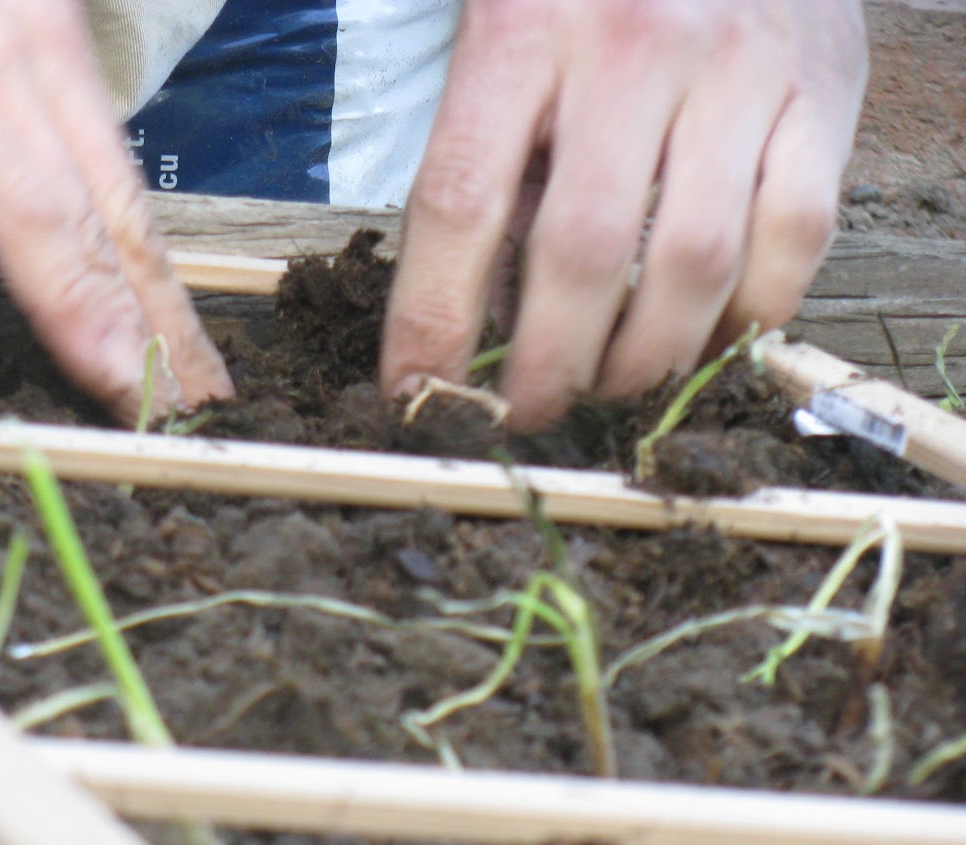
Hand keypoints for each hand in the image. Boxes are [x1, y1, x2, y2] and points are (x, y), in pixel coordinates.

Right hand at [0, 0, 232, 422]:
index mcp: (22, 15)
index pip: (103, 168)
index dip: (142, 261)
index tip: (173, 333)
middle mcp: (30, 28)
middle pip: (119, 200)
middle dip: (168, 308)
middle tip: (207, 391)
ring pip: (94, 218)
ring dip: (144, 325)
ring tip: (177, 403)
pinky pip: (28, 218)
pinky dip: (74, 303)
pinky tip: (109, 368)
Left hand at [381, 0, 867, 429]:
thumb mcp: (507, 34)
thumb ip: (490, 156)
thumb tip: (479, 313)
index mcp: (524, 30)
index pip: (460, 201)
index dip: (432, 318)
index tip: (416, 392)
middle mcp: (635, 47)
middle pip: (583, 254)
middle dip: (548, 366)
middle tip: (529, 411)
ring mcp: (740, 68)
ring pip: (694, 262)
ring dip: (645, 359)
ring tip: (613, 387)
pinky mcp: (823, 90)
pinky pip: (797, 234)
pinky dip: (751, 311)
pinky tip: (709, 334)